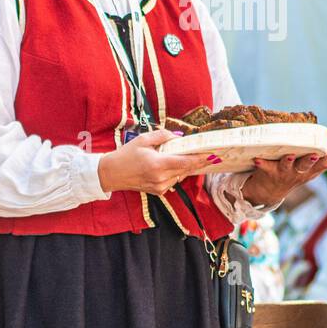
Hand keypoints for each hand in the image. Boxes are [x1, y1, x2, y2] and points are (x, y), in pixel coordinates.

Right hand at [97, 129, 213, 194]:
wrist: (112, 173)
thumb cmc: (126, 155)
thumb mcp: (142, 139)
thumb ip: (163, 136)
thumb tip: (179, 137)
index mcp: (157, 164)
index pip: (185, 162)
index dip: (201, 158)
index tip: (214, 154)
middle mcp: (161, 178)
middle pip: (187, 169)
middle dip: (200, 162)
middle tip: (214, 156)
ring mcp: (160, 187)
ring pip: (181, 175)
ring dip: (187, 167)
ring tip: (192, 158)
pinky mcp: (158, 191)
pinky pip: (174, 180)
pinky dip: (176, 172)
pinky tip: (173, 165)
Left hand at [243, 135, 326, 207]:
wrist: (269, 192)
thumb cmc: (290, 174)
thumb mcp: (305, 168)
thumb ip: (313, 155)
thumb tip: (321, 132)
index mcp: (310, 171)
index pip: (325, 163)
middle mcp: (298, 173)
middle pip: (307, 166)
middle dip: (311, 160)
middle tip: (315, 154)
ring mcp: (284, 173)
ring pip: (287, 167)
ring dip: (288, 161)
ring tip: (289, 156)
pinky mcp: (269, 173)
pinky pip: (265, 168)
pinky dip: (262, 163)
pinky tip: (257, 159)